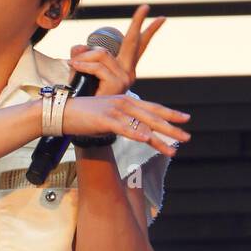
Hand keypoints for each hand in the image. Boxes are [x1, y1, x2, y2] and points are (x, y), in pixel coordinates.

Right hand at [62, 91, 189, 155]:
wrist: (63, 112)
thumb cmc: (83, 116)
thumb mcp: (106, 116)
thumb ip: (121, 121)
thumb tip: (130, 130)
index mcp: (126, 101)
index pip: (153, 108)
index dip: (170, 113)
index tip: (185, 119)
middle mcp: (124, 103)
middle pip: (153, 117)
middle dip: (172, 128)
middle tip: (187, 137)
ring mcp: (115, 111)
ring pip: (143, 125)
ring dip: (159, 138)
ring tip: (173, 149)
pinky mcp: (105, 120)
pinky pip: (124, 128)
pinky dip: (136, 134)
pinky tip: (147, 140)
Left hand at [68, 3, 165, 95]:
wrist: (87, 120)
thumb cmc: (86, 95)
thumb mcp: (85, 70)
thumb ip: (84, 56)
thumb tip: (78, 46)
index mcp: (125, 68)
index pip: (139, 46)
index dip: (149, 31)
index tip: (161, 18)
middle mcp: (129, 72)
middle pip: (132, 41)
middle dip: (138, 22)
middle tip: (145, 6)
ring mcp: (125, 78)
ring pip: (103, 54)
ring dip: (85, 56)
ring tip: (73, 63)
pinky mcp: (117, 84)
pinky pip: (98, 66)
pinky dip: (83, 64)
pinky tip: (74, 66)